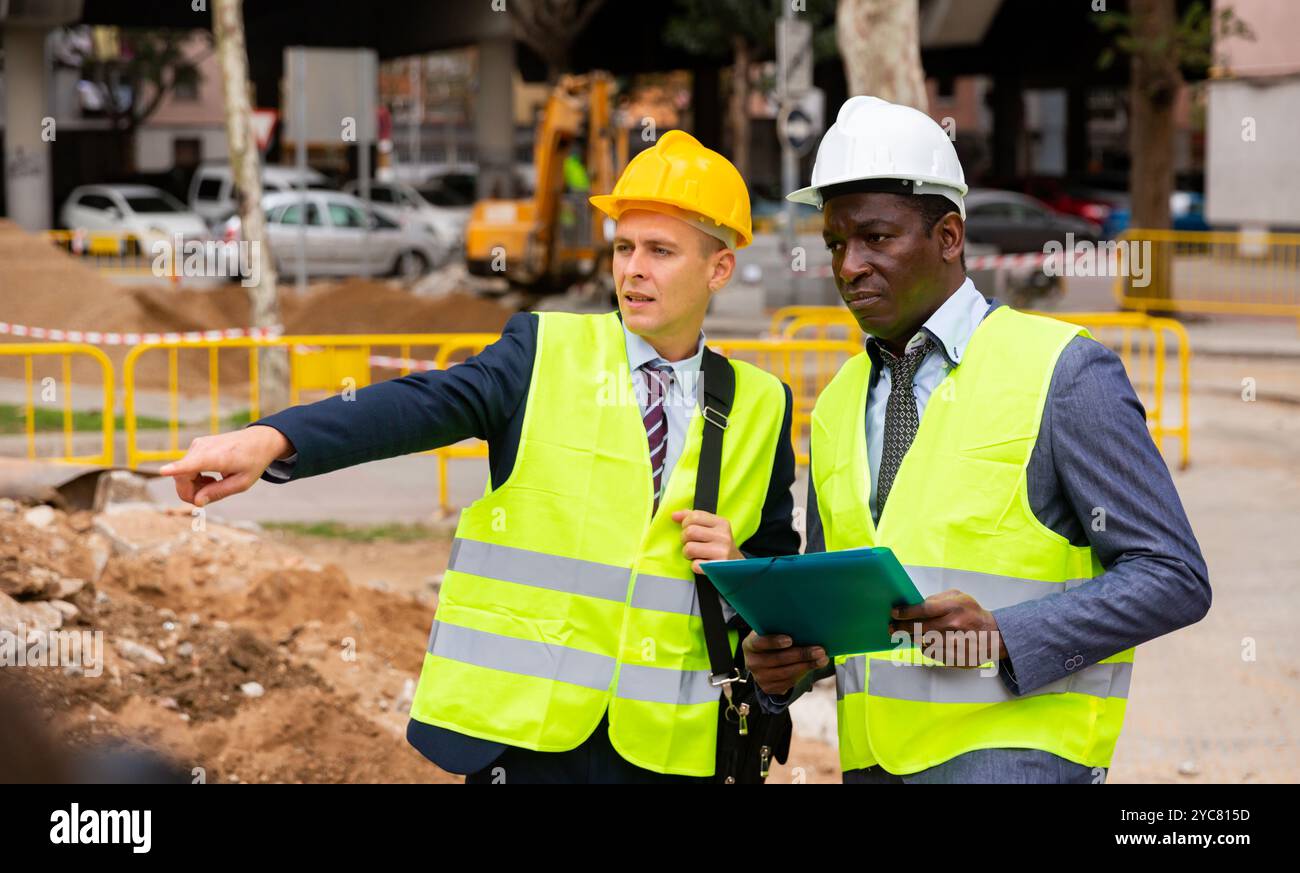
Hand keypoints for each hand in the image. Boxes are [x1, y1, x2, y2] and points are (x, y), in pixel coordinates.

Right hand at [158, 425, 291, 506]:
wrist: (259, 440)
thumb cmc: (253, 462)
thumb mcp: (242, 483)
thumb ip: (218, 492)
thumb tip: (196, 502)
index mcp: (217, 457)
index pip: (192, 464)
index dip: (175, 469)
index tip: (163, 471)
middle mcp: (203, 448)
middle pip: (181, 477)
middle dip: (189, 493)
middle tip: (207, 498)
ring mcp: (197, 445)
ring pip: (181, 474)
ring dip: (193, 486)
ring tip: (214, 484)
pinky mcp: (196, 446)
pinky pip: (186, 468)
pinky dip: (194, 478)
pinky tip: (209, 478)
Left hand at [671, 510, 741, 573]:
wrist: (737, 566)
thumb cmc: (719, 545)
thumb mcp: (711, 528)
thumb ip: (692, 518)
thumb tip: (674, 515)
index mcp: (721, 523)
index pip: (695, 516)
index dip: (686, 523)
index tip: (688, 528)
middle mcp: (723, 536)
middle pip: (690, 531)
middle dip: (685, 539)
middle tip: (691, 543)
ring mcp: (721, 552)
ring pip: (689, 548)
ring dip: (688, 553)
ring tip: (695, 554)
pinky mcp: (717, 568)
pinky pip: (694, 565)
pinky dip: (695, 565)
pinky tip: (702, 563)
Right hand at [742, 632, 827, 695]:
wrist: (763, 660)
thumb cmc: (771, 640)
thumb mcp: (770, 632)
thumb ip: (781, 629)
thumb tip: (806, 628)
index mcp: (750, 644)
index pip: (759, 642)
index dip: (774, 642)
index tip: (790, 640)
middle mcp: (752, 662)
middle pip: (778, 660)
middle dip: (801, 654)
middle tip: (818, 650)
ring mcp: (759, 677)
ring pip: (786, 673)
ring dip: (806, 666)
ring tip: (821, 658)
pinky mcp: (768, 688)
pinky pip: (788, 683)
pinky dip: (803, 674)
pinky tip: (813, 666)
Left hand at [889, 589, 1007, 666]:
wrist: (994, 635)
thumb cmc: (972, 613)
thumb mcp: (959, 597)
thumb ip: (937, 599)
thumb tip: (915, 605)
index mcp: (954, 607)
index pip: (924, 609)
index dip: (906, 612)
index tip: (894, 613)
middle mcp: (954, 626)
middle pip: (920, 628)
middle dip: (903, 628)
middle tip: (892, 628)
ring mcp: (955, 644)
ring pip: (923, 643)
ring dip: (915, 639)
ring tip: (911, 634)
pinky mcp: (955, 658)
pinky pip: (932, 654)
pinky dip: (927, 648)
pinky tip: (930, 642)